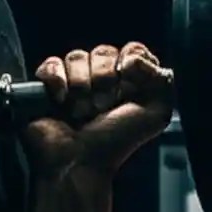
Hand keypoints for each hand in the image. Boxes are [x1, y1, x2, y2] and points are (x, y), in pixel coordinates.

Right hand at [22, 42, 173, 177]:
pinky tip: (61, 102)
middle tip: (103, 106)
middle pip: (104, 50)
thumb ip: (163, 83)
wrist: (79, 160)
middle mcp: (103, 78)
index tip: (129, 87)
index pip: (133, 50)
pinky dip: (58, 81)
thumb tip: (139, 58)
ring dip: (82, 86)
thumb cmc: (116, 141)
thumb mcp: (156, 114)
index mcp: (131, 83)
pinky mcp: (48, 84)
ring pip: (78, 56)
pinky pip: (52, 64)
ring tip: (82, 111)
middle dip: (105, 79)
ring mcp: (74, 81)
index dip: (130, 64)